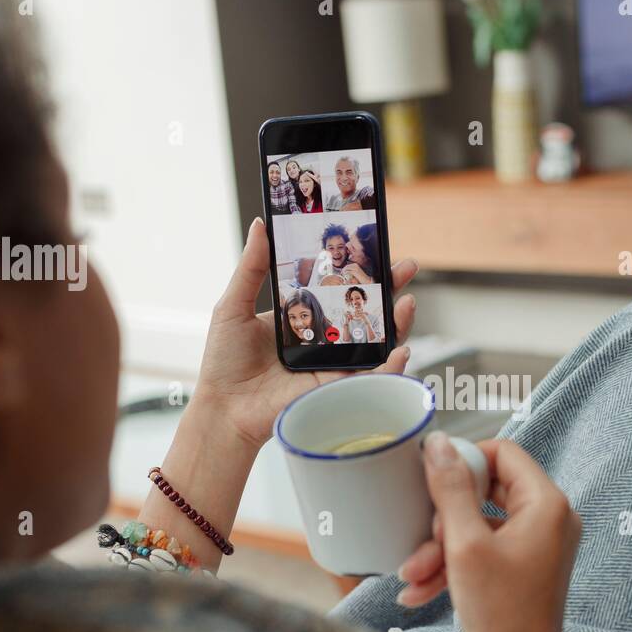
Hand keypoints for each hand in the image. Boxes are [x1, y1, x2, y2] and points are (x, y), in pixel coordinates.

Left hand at [195, 217, 418, 449]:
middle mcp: (325, 339)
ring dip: (400, 324)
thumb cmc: (225, 361)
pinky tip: (401, 350)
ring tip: (407, 303)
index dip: (362, 270)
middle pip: (368, 311)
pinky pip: (371, 377)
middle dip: (392, 289)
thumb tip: (260, 225)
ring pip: (379, 342)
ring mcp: (335, 363)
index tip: (378, 248)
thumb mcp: (234, 305)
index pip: (340, 287)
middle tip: (407, 267)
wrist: (224, 407)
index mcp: (305, 316)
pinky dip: (391, 366)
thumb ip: (252, 267)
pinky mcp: (337, 387)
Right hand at [399, 434, 580, 631]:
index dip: (464, 461)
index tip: (431, 481)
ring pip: (480, 527)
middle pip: (487, 492)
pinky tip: (419, 592)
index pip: (504, 453)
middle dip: (444, 520)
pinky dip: (455, 566)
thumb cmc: (500, 614)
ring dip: (441, 549)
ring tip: (409, 577)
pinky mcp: (527, 569)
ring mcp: (540, 546)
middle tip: (422, 542)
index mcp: (547, 504)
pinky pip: (486, 552)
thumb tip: (439, 442)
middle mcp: (551, 519)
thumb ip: (450, 489)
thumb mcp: (464, 545)